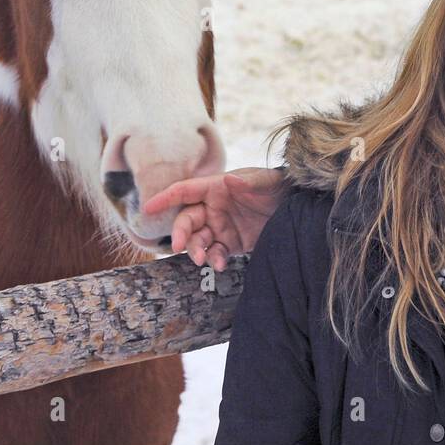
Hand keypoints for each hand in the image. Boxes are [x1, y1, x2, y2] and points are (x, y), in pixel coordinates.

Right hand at [142, 167, 284, 271]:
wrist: (297, 208)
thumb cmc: (278, 186)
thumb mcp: (268, 182)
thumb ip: (250, 181)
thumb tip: (230, 179)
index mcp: (216, 188)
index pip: (184, 191)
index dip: (165, 198)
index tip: (147, 208)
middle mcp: (213, 207)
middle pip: (186, 220)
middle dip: (179, 233)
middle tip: (177, 246)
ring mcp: (220, 227)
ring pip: (197, 240)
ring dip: (195, 250)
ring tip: (203, 260)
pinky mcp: (231, 244)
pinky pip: (215, 253)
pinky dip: (214, 260)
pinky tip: (221, 265)